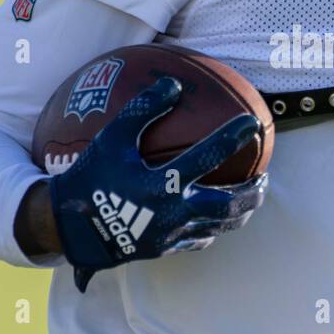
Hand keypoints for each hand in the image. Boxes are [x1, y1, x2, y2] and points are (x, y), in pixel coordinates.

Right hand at [49, 75, 267, 292]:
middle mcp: (173, 212)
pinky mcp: (165, 249)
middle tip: (264, 177)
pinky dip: (212, 229)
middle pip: (228, 205)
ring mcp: (171, 234)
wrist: (68, 228)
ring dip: (241, 212)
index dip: (233, 138)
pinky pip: (198, 241)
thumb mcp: (110, 139)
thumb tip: (172, 85)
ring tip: (252, 199)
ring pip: (219, 226)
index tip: (253, 123)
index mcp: (162, 183)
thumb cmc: (89, 177)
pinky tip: (215, 221)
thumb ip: (141, 110)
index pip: (208, 157)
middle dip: (252, 192)